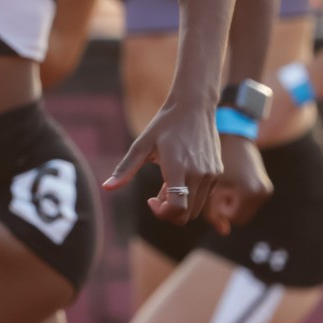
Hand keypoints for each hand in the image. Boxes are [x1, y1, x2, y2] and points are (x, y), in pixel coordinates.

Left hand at [103, 98, 220, 224]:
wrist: (194, 106)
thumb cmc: (164, 124)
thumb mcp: (141, 145)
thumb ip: (125, 169)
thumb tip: (106, 187)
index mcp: (178, 168)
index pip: (177, 209)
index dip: (162, 213)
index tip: (150, 201)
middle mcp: (198, 174)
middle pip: (186, 215)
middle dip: (169, 212)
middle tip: (158, 194)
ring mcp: (210, 175)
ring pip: (196, 209)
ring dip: (180, 204)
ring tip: (168, 183)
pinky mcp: (217, 173)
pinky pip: (204, 197)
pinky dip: (191, 196)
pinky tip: (180, 177)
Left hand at [204, 132, 273, 234]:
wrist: (230, 133)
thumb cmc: (213, 158)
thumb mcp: (208, 183)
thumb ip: (211, 210)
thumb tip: (223, 232)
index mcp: (249, 191)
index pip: (231, 218)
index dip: (218, 208)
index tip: (211, 192)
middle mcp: (262, 191)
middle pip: (238, 218)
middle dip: (225, 207)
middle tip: (217, 189)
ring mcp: (266, 189)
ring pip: (243, 211)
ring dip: (230, 203)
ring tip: (223, 184)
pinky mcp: (266, 186)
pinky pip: (248, 203)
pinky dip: (237, 198)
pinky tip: (230, 182)